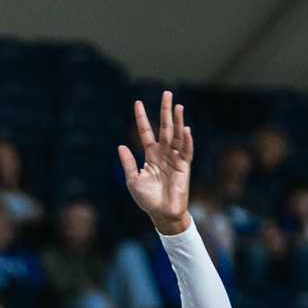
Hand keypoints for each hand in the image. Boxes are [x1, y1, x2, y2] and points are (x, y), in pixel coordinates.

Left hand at [117, 91, 193, 234]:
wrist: (162, 214)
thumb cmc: (147, 199)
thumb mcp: (133, 180)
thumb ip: (127, 163)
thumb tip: (121, 146)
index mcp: (151, 155)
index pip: (146, 132)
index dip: (142, 118)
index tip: (137, 102)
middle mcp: (163, 153)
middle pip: (165, 127)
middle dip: (165, 111)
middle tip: (167, 93)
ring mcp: (175, 158)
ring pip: (177, 135)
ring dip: (178, 120)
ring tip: (178, 105)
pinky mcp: (184, 167)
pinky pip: (186, 151)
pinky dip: (187, 140)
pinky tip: (186, 128)